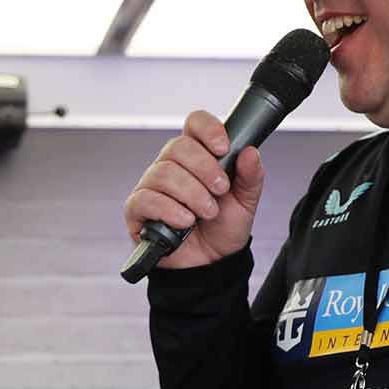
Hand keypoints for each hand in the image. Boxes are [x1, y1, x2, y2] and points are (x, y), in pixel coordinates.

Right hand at [122, 109, 264, 269]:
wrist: (210, 264)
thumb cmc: (222, 228)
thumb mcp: (245, 202)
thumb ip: (250, 177)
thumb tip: (250, 152)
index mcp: (197, 156)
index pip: (194, 124)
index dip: (208, 129)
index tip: (224, 148)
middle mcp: (171, 165)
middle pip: (178, 146)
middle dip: (205, 168)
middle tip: (220, 190)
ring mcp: (151, 185)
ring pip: (164, 172)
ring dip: (192, 194)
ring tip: (207, 212)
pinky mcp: (137, 209)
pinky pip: (147, 199)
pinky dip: (170, 210)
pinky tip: (185, 221)